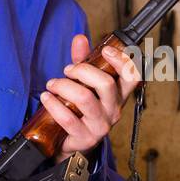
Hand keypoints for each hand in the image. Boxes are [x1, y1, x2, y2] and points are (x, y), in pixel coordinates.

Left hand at [41, 34, 141, 158]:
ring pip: (85, 99)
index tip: (106, 50)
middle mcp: (113, 110)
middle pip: (106, 83)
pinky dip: (53, 104)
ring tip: (52, 84)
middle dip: (83, 70)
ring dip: (64, 86)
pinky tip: (46, 98)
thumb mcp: (83, 84)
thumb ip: (83, 61)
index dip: (122, 61)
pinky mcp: (85, 138)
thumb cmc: (80, 110)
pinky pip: (68, 119)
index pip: (132, 77)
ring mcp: (100, 125)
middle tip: (68, 70)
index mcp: (118, 95)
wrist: (71, 142)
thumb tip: (80, 38)